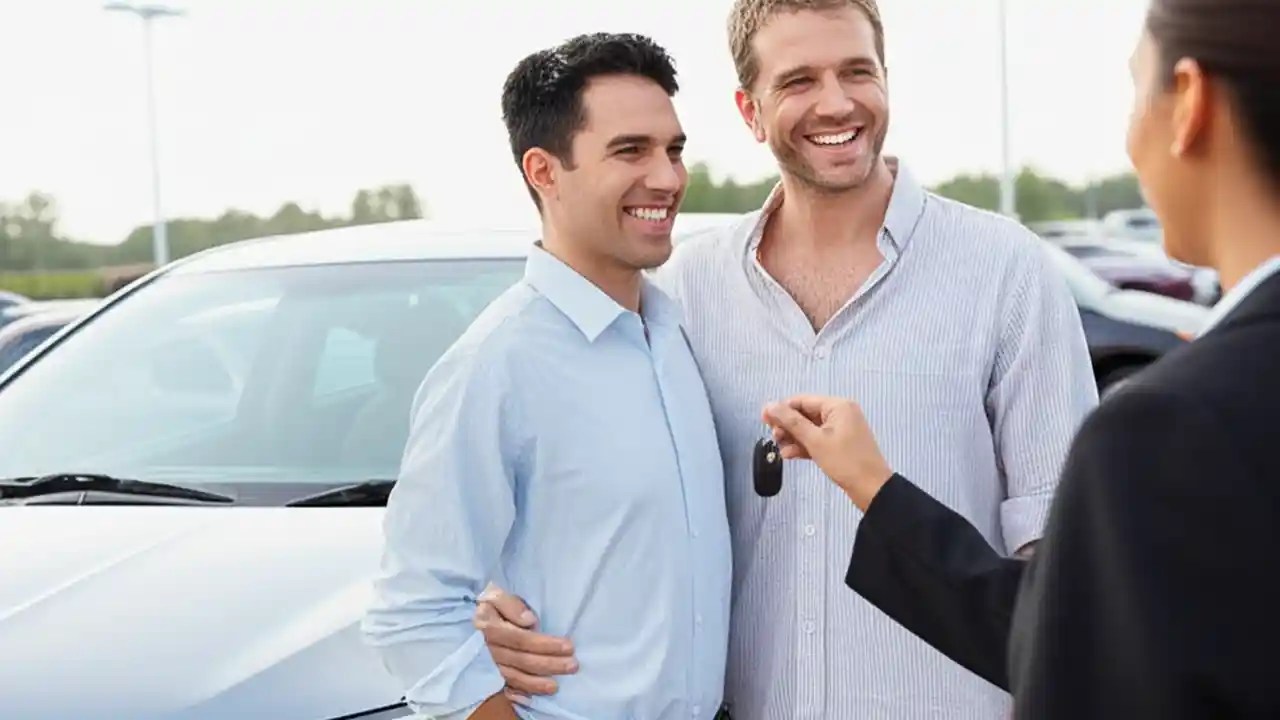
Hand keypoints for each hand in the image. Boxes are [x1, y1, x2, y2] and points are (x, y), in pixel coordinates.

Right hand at [473, 583, 577, 702]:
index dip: (545, 644)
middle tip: (572, 665)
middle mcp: (488, 649)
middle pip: (521, 660)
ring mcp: (487, 664)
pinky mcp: (488, 674)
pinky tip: (534, 696)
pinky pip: (505, 686)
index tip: (568, 646)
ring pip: (514, 676)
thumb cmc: (487, 605)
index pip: (521, 639)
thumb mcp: (494, 595)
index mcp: (489, 628)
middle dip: (549, 664)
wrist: (465, 617)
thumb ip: (509, 604)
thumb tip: (529, 621)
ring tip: (557, 685)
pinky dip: (521, 692)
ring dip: (537, 683)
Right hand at [761, 395, 892, 509]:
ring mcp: (841, 430)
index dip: (781, 409)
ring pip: (810, 428)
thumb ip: (790, 422)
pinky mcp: (840, 445)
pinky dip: (804, 446)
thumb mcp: (815, 440)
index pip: (802, 401)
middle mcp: (840, 414)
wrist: (872, 489)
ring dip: (793, 438)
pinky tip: (790, 455)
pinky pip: (817, 440)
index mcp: (838, 406)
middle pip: (805, 414)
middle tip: (773, 438)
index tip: (764, 420)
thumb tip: (770, 406)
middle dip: (787, 426)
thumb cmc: (846, 462)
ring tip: (780, 449)